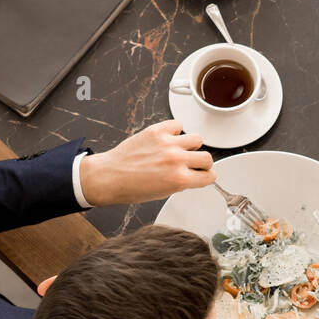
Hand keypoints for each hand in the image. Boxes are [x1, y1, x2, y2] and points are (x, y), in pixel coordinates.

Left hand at [78, 120, 214, 205]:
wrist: (109, 176)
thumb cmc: (131, 188)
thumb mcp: (163, 193)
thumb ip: (182, 182)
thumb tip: (193, 174)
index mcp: (179, 180)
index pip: (209, 176)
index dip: (207, 177)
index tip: (204, 174)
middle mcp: (176, 160)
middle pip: (207, 157)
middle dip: (202, 163)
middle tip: (193, 163)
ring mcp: (167, 144)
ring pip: (196, 139)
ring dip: (191, 145)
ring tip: (180, 149)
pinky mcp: (157, 131)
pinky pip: (178, 125)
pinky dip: (175, 131)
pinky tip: (168, 138)